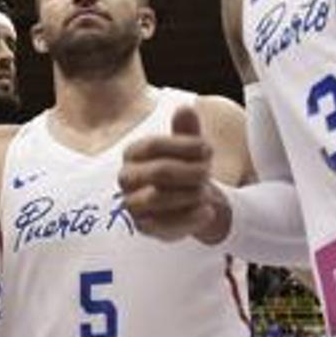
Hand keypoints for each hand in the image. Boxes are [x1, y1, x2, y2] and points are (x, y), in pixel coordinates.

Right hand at [118, 105, 228, 243]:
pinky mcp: (144, 227)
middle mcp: (126, 178)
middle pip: (158, 171)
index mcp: (133, 153)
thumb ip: (187, 130)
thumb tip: (185, 109)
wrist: (190, 202)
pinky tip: (207, 211)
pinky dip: (191, 218)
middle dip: (190, 172)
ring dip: (190, 194)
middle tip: (208, 172)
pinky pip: (166, 224)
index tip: (208, 149)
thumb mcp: (190, 147)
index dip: (184, 146)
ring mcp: (132, 204)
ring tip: (205, 192)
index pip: (153, 145)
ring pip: (159, 198)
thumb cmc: (187, 169)